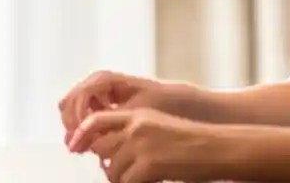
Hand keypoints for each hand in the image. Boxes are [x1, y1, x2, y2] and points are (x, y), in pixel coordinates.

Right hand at [58, 71, 170, 141]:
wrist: (173, 99)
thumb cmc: (156, 102)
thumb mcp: (132, 113)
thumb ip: (107, 125)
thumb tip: (85, 139)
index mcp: (102, 80)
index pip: (77, 99)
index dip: (77, 121)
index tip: (83, 140)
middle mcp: (95, 81)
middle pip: (68, 103)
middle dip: (73, 126)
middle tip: (83, 146)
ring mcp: (94, 89)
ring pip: (70, 109)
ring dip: (77, 127)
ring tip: (89, 144)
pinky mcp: (97, 100)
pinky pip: (80, 113)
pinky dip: (84, 126)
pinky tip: (96, 138)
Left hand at [68, 108, 222, 182]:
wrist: (216, 148)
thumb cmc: (192, 142)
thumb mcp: (159, 126)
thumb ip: (133, 131)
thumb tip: (107, 151)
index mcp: (137, 114)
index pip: (97, 119)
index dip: (81, 133)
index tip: (73, 145)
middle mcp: (136, 126)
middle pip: (100, 146)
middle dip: (105, 162)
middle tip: (118, 173)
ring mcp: (141, 145)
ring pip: (111, 168)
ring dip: (120, 178)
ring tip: (137, 179)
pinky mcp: (149, 164)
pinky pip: (125, 182)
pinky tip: (149, 182)